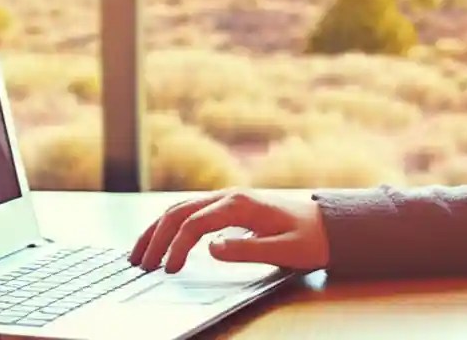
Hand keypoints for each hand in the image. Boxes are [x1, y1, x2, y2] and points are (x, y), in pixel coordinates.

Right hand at [129, 190, 330, 273]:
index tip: (168, 269)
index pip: (195, 223)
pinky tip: (159, 240)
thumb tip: (210, 248)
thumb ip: (246, 250)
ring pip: (180, 209)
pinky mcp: (227, 207)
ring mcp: (227, 200)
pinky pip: (190, 212)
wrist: (327, 225)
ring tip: (139, 254)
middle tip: (141, 264)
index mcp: (240, 205)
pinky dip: (169, 226)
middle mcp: (229, 197)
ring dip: (156, 230)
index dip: (177, 246)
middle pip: (179, 212)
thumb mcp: (283, 250)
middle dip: (156, 238)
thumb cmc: (309, 238)